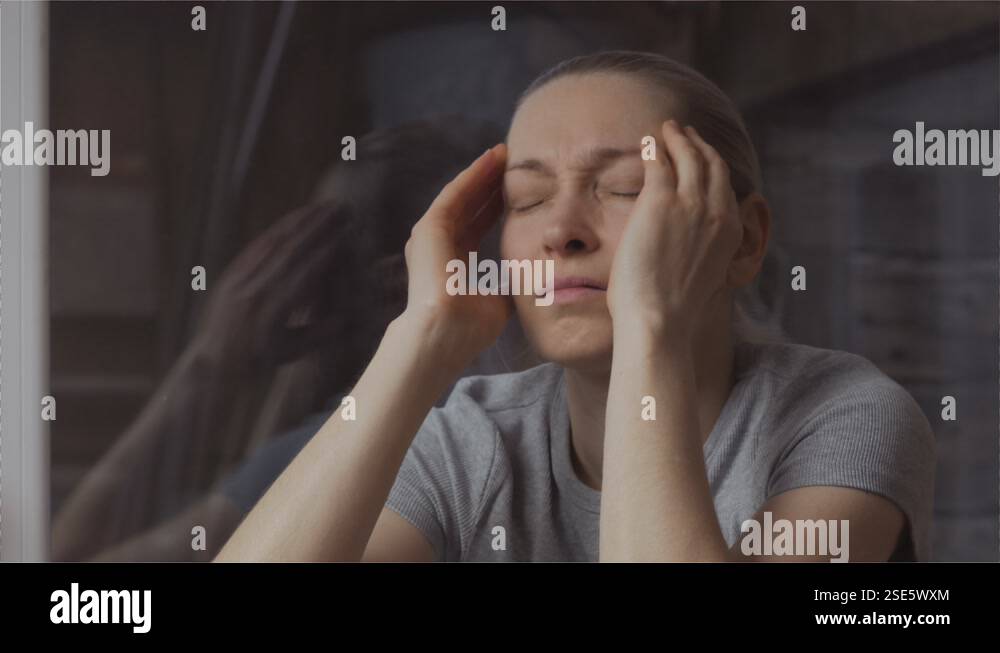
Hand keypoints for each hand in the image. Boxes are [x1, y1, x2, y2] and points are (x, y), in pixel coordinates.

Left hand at [189, 202, 347, 376]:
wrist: (213, 364)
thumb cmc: (257, 362)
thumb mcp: (292, 352)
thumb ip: (320, 333)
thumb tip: (347, 317)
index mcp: (274, 310)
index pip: (305, 273)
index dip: (326, 252)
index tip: (345, 235)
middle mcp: (256, 291)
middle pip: (290, 251)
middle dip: (316, 227)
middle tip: (336, 210)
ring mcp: (241, 281)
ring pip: (272, 244)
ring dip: (297, 223)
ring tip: (318, 208)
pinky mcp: (231, 275)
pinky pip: (255, 248)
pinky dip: (275, 232)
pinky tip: (289, 221)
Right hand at [400, 143, 511, 363]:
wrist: (445, 336)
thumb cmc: (469, 329)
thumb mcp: (499, 302)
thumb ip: (509, 286)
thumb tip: (532, 282)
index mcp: (454, 262)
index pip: (478, 224)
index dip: (497, 204)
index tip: (520, 187)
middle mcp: (439, 246)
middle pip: (469, 205)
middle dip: (490, 182)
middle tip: (511, 159)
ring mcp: (430, 237)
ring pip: (461, 195)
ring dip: (481, 173)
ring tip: (502, 153)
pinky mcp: (428, 229)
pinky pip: (454, 195)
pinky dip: (472, 176)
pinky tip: (490, 160)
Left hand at [606, 120, 742, 343]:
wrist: (659, 320)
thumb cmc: (671, 312)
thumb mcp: (702, 277)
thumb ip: (702, 254)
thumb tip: (689, 251)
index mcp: (730, 232)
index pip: (725, 187)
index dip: (713, 166)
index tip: (702, 156)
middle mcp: (716, 212)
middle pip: (712, 164)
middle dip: (699, 145)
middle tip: (685, 133)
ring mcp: (690, 203)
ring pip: (688, 156)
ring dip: (678, 138)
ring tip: (667, 129)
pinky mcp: (660, 200)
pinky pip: (659, 162)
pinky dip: (655, 148)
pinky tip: (647, 141)